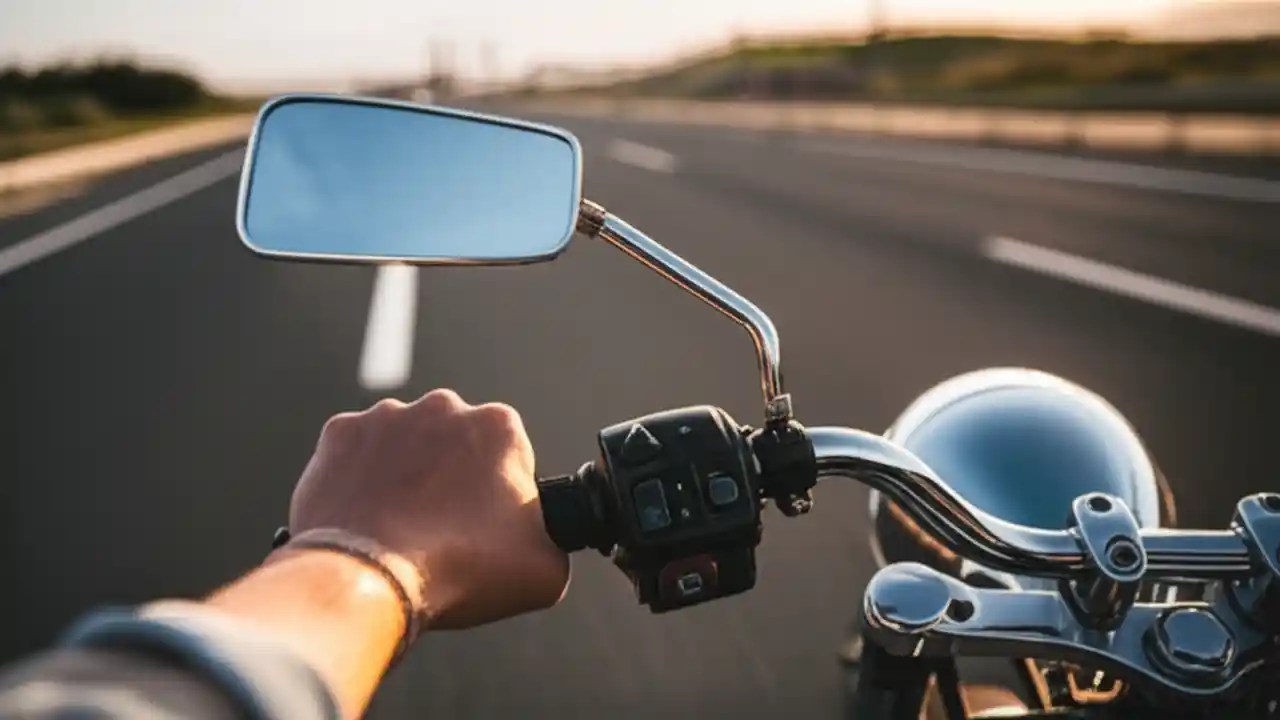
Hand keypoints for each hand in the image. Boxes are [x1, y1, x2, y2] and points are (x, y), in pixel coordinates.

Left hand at [288, 389, 568, 629]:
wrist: (369, 580)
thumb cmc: (462, 570)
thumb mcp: (545, 570)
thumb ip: (557, 542)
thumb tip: (544, 541)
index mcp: (500, 426)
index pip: (510, 456)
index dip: (503, 496)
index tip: (487, 527)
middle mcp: (444, 406)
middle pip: (457, 444)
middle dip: (453, 477)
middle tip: (445, 529)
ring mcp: (386, 416)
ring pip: (406, 445)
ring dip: (407, 475)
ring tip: (400, 527)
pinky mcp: (339, 435)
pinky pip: (357, 455)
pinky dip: (360, 480)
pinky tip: (366, 517)